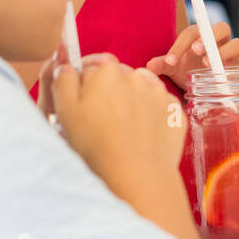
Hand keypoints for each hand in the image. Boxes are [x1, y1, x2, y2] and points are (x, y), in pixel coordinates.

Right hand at [50, 53, 186, 186]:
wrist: (136, 174)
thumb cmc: (96, 145)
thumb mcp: (65, 110)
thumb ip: (64, 80)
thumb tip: (66, 65)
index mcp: (105, 71)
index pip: (90, 69)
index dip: (84, 88)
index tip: (83, 105)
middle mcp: (135, 75)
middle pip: (116, 79)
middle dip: (109, 93)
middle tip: (101, 122)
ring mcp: (159, 92)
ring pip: (140, 90)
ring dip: (132, 102)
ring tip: (123, 130)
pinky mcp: (174, 109)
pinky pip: (159, 106)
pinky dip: (151, 116)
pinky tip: (142, 134)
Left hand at [145, 23, 238, 91]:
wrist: (201, 87)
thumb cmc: (186, 72)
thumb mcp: (172, 69)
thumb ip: (162, 65)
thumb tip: (149, 67)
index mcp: (197, 35)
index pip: (190, 33)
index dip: (180, 45)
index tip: (170, 62)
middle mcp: (214, 38)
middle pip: (218, 27)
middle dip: (207, 37)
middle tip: (194, 51)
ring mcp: (227, 49)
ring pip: (233, 38)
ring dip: (221, 49)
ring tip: (206, 63)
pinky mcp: (236, 62)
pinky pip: (238, 49)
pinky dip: (229, 58)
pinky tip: (217, 73)